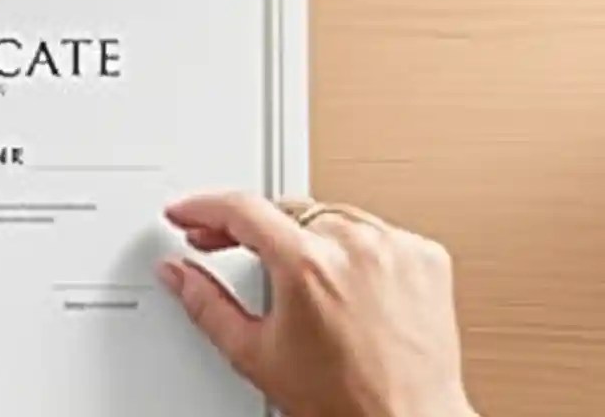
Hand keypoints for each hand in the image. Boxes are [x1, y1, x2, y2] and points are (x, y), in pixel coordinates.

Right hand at [158, 194, 477, 416]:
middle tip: (219, 241)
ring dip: (299, 232)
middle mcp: (355, 246)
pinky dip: (350, 245)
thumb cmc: (343, 403)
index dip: (203, 207)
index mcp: (307, 265)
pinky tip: (335, 273)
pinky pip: (374, 230)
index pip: (241, 209)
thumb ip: (206, 304)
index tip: (188, 213)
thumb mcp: (254, 354)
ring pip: (328, 214)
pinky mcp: (426, 256)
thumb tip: (178, 273)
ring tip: (281, 263)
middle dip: (246, 223)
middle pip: (283, 208)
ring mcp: (395, 248)